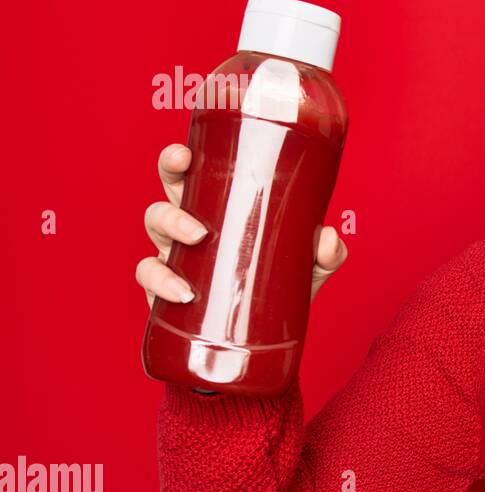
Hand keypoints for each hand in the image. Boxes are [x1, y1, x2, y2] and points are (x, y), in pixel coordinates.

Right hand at [136, 143, 348, 309]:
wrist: (268, 338)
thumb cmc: (283, 290)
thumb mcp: (310, 269)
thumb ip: (326, 254)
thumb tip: (329, 238)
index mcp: (219, 211)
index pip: (194, 175)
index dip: (180, 159)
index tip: (186, 153)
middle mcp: (191, 227)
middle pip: (168, 187)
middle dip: (169, 177)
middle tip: (190, 186)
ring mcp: (175, 258)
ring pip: (154, 225)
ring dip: (171, 226)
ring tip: (199, 239)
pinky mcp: (164, 291)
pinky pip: (148, 277)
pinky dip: (160, 281)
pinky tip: (184, 292)